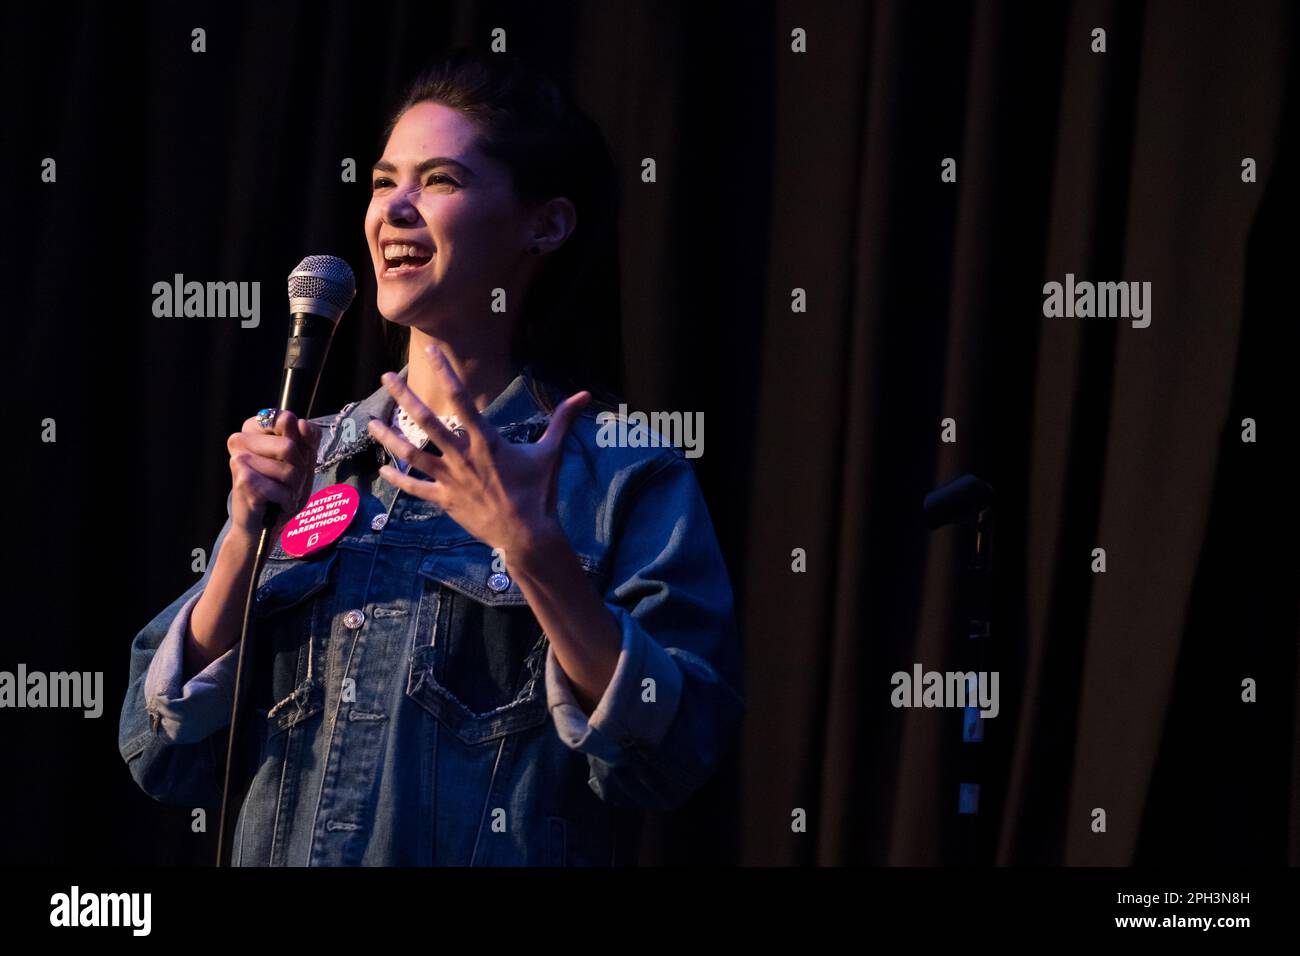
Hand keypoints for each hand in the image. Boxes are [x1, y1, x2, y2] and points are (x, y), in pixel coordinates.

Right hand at [227, 410, 321, 535]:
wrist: (261, 525)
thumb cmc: (281, 489)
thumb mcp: (302, 460)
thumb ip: (307, 439)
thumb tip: (300, 422)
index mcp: (253, 427)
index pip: (288, 419)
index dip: (301, 443)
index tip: (289, 458)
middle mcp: (240, 439)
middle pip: (290, 445)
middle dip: (298, 469)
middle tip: (286, 482)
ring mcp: (239, 459)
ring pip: (289, 469)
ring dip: (293, 487)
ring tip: (280, 493)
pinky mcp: (243, 480)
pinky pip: (284, 489)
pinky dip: (287, 501)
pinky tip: (275, 504)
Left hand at [366, 344, 588, 564]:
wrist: (526, 534)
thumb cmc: (539, 492)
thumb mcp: (551, 453)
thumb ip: (562, 420)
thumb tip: (585, 395)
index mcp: (486, 441)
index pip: (462, 399)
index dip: (446, 372)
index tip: (431, 351)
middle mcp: (463, 456)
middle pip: (426, 421)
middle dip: (404, 396)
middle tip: (386, 376)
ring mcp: (451, 479)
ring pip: (411, 454)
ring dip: (389, 437)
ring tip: (371, 422)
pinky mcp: (445, 501)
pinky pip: (415, 489)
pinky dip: (398, 479)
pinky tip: (381, 470)